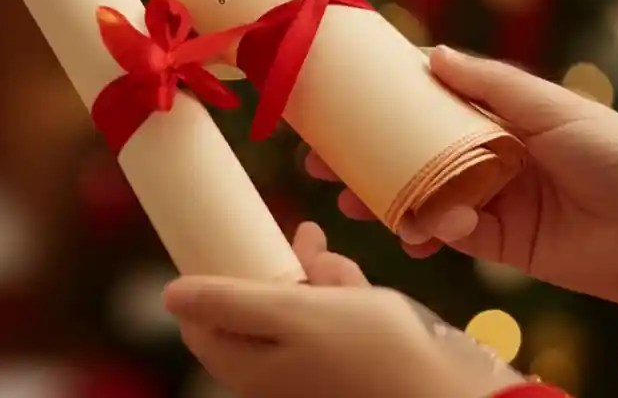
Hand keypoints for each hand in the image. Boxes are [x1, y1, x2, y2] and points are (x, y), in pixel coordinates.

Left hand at [165, 222, 523, 397]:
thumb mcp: (292, 313)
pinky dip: (338, 294)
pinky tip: (347, 276)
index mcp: (251, 368)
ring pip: (297, 312)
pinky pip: (333, 322)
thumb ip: (229, 302)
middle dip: (268, 269)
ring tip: (321, 250)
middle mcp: (278, 375)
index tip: (212, 239)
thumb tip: (170, 294)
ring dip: (308, 276)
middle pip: (253, 312)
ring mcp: (316, 372)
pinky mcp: (351, 366)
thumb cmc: (369, 352)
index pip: (202, 323)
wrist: (447, 393)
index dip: (204, 280)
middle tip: (280, 236)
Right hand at [308, 46, 617, 388]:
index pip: (430, 92)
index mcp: (498, 109)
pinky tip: (417, 234)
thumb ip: (491, 84)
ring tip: (350, 198)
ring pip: (414, 188)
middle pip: (407, 144)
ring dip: (380, 194)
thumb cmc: (614, 155)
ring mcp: (482, 193)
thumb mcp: (552, 106)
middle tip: (316, 156)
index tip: (337, 86)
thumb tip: (430, 52)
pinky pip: (440, 230)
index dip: (384, 89)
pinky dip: (423, 231)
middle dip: (361, 151)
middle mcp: (483, 148)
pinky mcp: (489, 237)